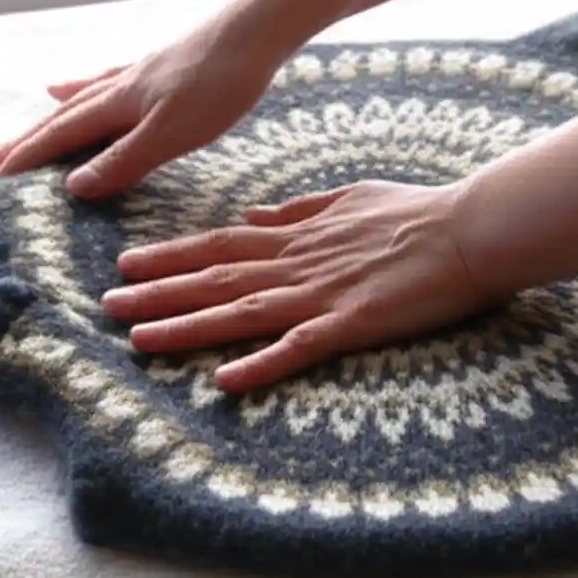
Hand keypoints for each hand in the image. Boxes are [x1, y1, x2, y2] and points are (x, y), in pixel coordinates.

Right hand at [0, 20, 284, 198]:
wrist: (254, 33)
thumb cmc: (218, 85)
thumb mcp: (172, 133)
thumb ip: (124, 160)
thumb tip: (72, 187)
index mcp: (117, 106)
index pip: (59, 138)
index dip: (27, 160)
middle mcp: (118, 88)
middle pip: (60, 119)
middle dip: (25, 144)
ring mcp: (137, 76)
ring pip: (79, 104)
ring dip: (48, 123)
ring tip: (20, 136)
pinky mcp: (159, 69)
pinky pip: (105, 84)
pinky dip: (81, 90)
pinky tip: (71, 87)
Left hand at [101, 180, 501, 391]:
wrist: (470, 228)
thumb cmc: (419, 211)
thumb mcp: (351, 196)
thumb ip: (301, 208)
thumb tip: (256, 214)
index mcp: (300, 235)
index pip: (223, 244)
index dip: (172, 256)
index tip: (129, 264)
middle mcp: (299, 263)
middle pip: (216, 278)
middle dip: (158, 293)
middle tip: (107, 306)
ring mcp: (324, 295)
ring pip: (242, 312)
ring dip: (188, 327)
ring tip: (138, 339)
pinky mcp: (354, 323)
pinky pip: (299, 348)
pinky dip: (262, 363)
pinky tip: (225, 381)